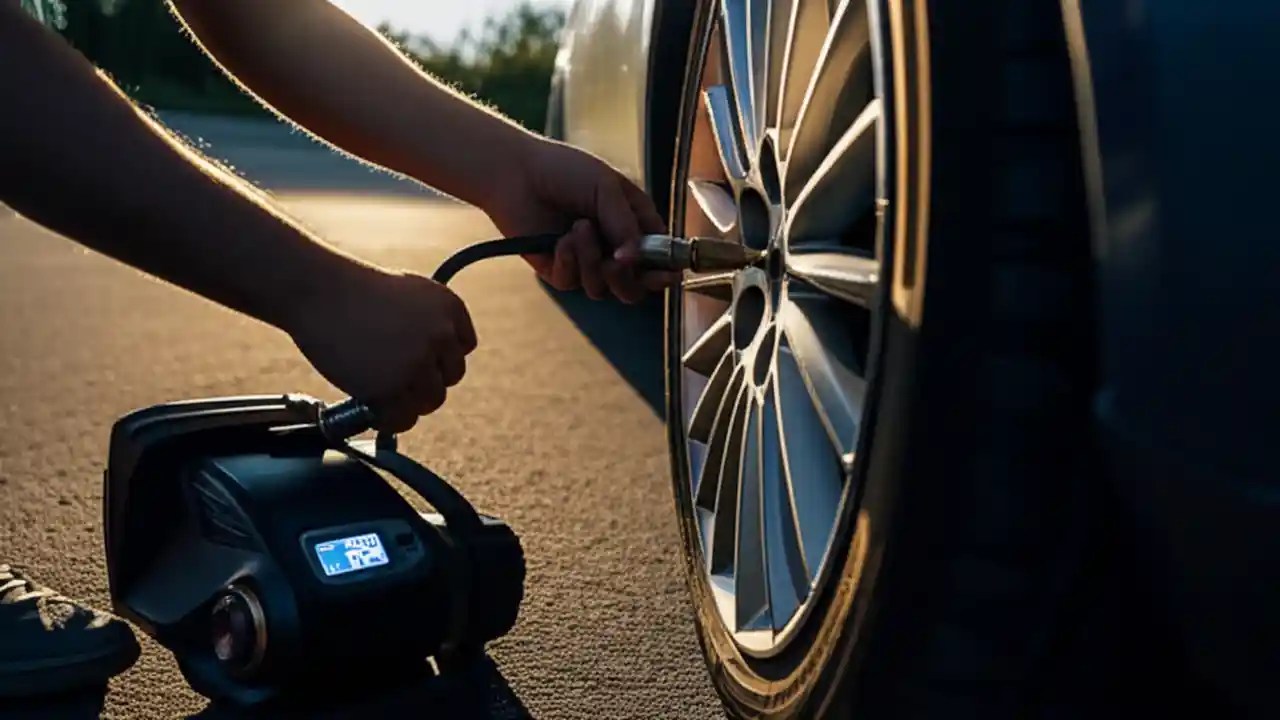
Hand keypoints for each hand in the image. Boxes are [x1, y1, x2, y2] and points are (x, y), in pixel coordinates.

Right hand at [288, 268, 476, 433]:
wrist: (318, 290)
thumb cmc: (353, 290)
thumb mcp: (408, 292)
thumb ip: (429, 322)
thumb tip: (437, 359)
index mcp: (449, 307)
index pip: (463, 346)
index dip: (440, 355)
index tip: (421, 359)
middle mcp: (441, 334)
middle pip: (450, 375)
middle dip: (426, 378)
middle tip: (398, 378)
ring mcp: (418, 362)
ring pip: (432, 400)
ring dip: (411, 401)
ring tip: (386, 394)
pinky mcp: (392, 387)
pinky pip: (404, 418)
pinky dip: (392, 420)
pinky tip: (377, 411)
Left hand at [484, 137, 680, 303]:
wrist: (517, 173)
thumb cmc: (564, 171)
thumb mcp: (606, 188)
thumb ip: (626, 224)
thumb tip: (633, 259)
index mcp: (632, 225)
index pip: (659, 257)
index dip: (665, 270)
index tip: (667, 274)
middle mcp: (612, 248)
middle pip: (634, 287)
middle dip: (628, 279)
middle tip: (616, 261)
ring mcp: (586, 262)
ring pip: (603, 288)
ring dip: (592, 260)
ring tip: (578, 228)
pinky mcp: (559, 270)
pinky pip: (573, 283)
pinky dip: (569, 260)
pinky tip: (560, 240)